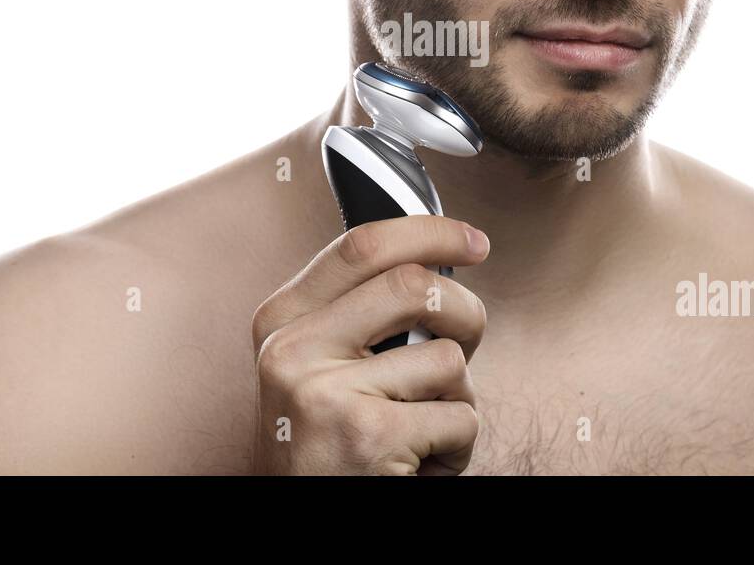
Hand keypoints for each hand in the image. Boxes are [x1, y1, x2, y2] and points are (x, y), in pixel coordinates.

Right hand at [250, 214, 489, 473]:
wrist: (293, 523)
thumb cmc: (324, 449)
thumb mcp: (315, 368)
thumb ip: (356, 314)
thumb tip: (437, 264)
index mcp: (281, 321)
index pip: (362, 246)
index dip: (430, 230)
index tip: (472, 241)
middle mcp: (293, 350)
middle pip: (416, 286)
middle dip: (468, 313)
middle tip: (469, 340)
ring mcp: (327, 393)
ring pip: (449, 360)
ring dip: (457, 402)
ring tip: (419, 431)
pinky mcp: (368, 437)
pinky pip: (459, 418)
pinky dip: (457, 449)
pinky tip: (418, 465)